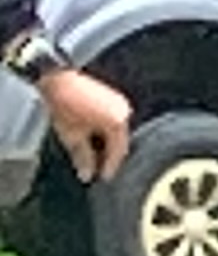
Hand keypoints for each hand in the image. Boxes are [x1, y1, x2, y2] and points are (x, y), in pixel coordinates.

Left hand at [41, 69, 128, 183]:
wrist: (56, 77)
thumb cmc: (64, 105)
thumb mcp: (72, 136)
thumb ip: (83, 157)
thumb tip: (87, 174)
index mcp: (117, 123)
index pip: (118, 152)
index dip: (110, 167)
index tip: (103, 178)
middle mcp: (124, 113)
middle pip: (120, 142)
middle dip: (109, 156)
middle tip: (99, 169)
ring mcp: (119, 104)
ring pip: (116, 132)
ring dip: (107, 144)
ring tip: (95, 155)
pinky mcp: (111, 98)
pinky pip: (113, 121)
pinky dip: (105, 132)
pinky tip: (95, 138)